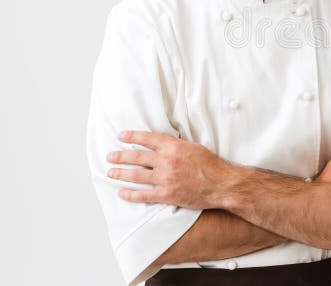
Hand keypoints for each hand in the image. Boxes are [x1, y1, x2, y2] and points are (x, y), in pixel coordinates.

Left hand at [106, 130, 233, 209]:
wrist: (221, 184)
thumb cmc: (210, 165)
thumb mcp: (193, 147)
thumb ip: (176, 145)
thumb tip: (161, 143)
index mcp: (173, 147)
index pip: (147, 139)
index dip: (132, 136)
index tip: (121, 136)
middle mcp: (166, 161)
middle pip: (137, 157)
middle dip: (120, 156)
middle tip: (110, 156)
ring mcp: (164, 178)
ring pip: (136, 175)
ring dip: (120, 173)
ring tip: (111, 172)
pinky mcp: (166, 194)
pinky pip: (143, 195)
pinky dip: (130, 194)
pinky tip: (122, 193)